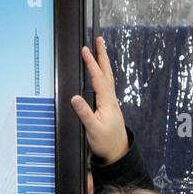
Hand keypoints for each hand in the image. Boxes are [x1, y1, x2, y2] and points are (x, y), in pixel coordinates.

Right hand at [71, 37, 128, 165]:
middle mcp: (111, 99)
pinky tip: (101, 74)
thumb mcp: (93, 130)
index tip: (85, 50)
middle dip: (102, 56)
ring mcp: (111, 102)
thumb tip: (74, 98)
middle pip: (107, 73)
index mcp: (107, 102)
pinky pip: (106, 85)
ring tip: (100, 50)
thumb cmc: (106, 143)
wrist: (118, 153)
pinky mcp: (110, 107)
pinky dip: (103, 74)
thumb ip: (84, 114)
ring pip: (108, 78)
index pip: (98, 79)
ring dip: (103, 63)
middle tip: (99, 40)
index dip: (91, 64)